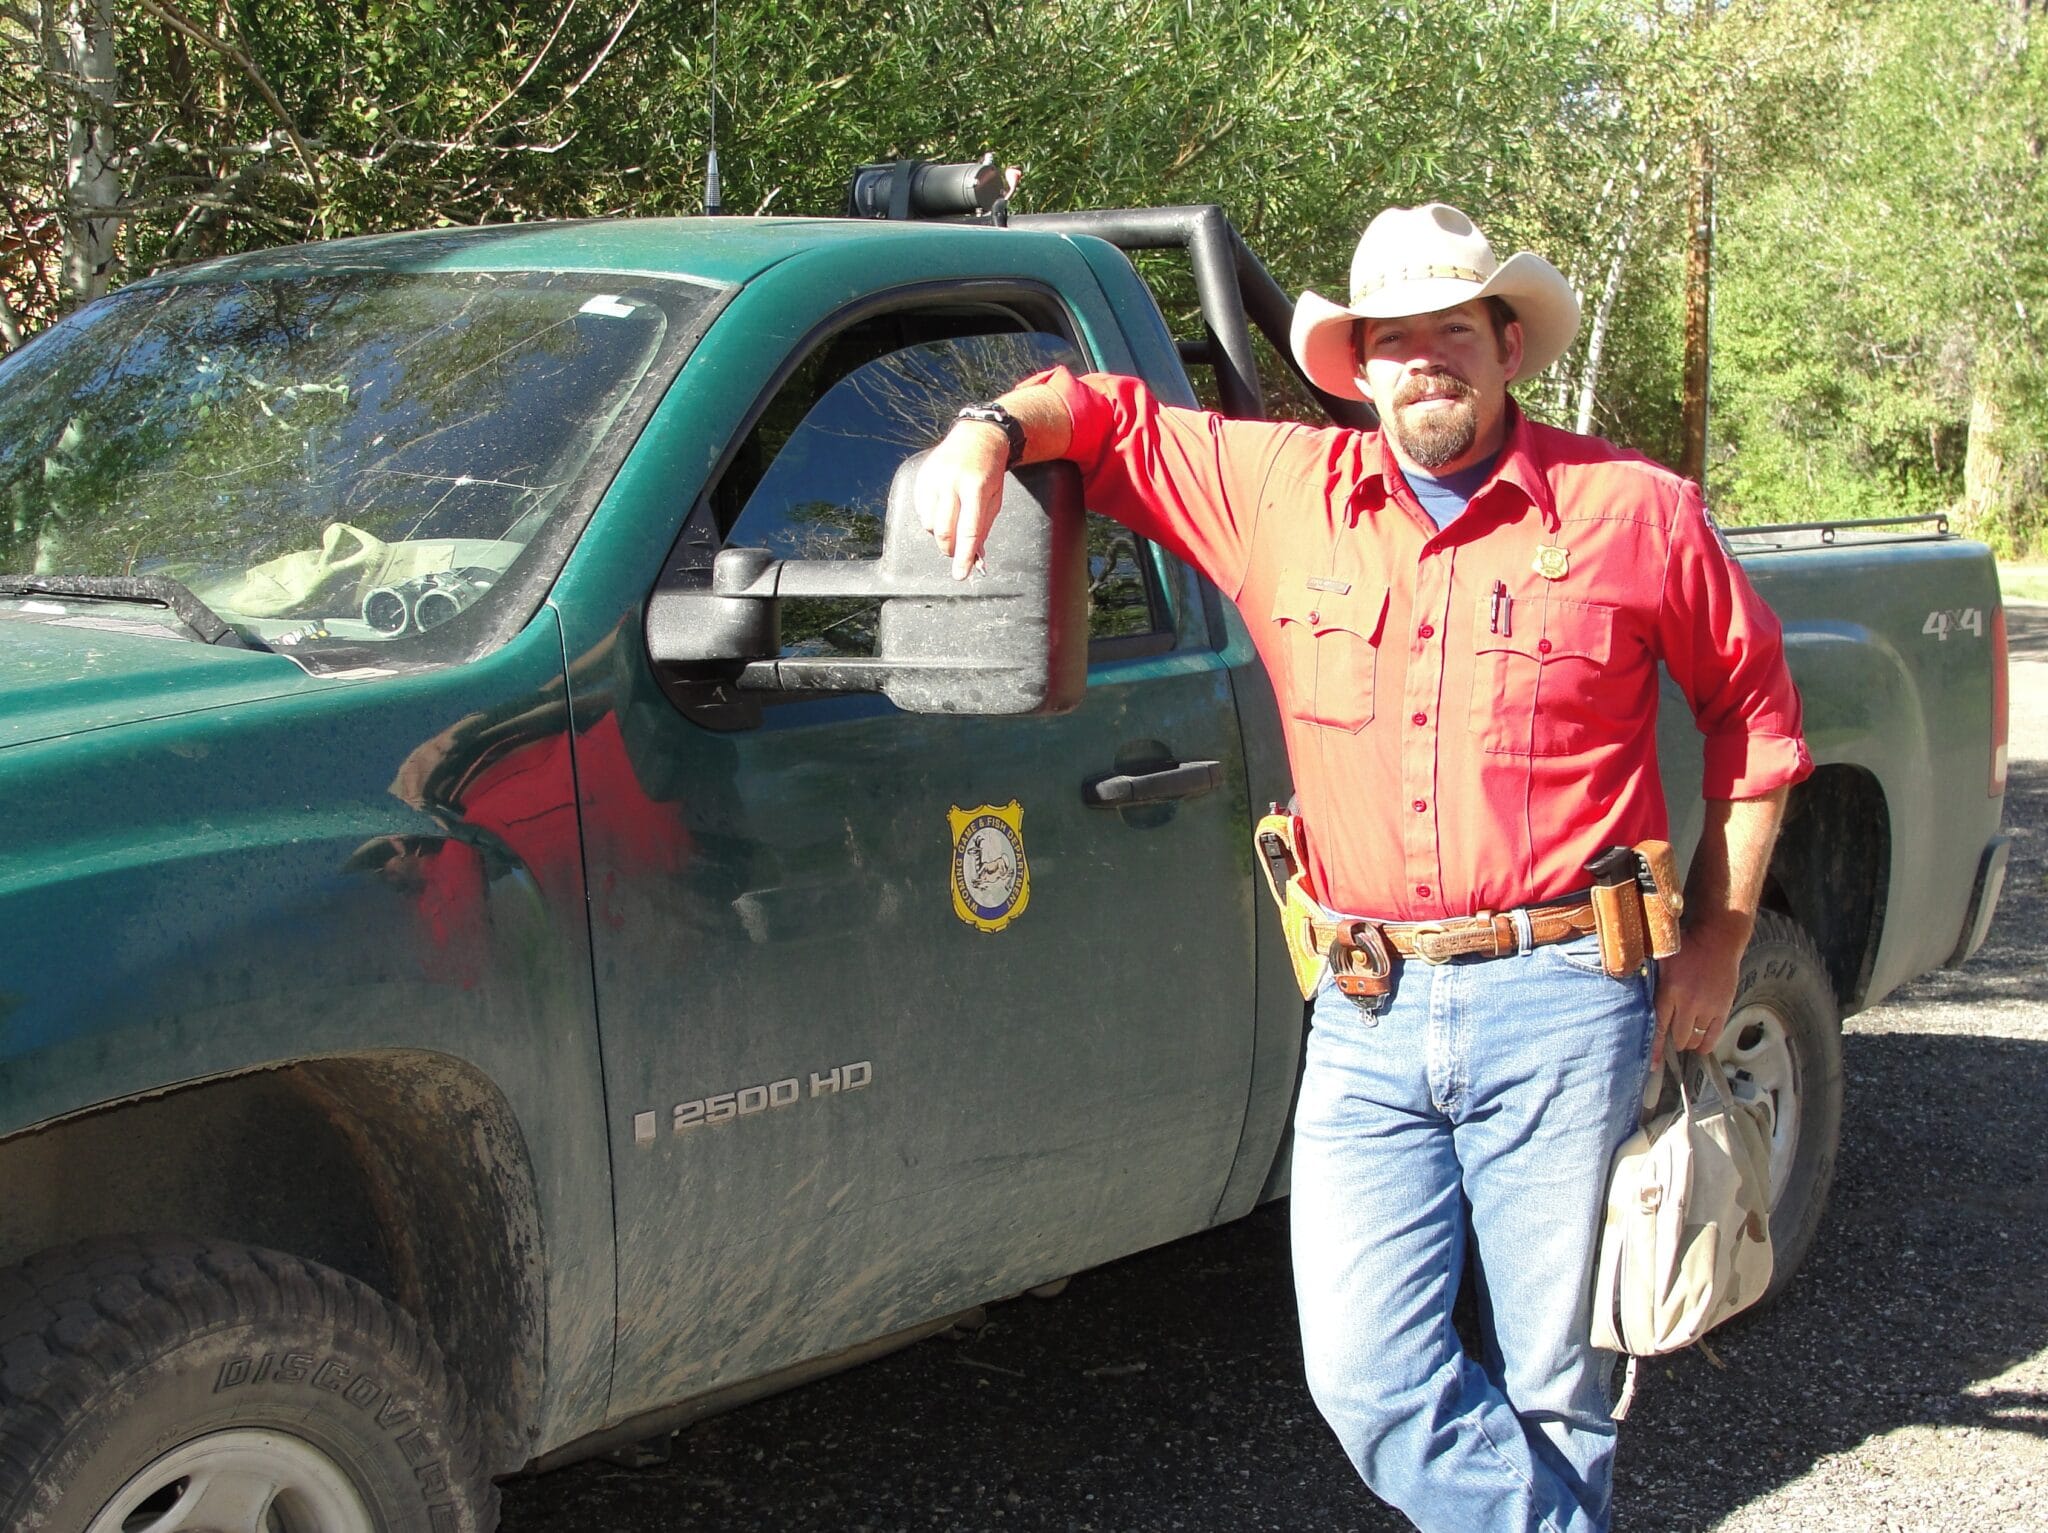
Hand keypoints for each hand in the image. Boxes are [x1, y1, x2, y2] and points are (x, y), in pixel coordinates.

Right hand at [913, 421, 1010, 578]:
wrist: (977, 436)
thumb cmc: (989, 470)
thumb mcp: (995, 497)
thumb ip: (983, 526)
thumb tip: (974, 555)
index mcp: (975, 487)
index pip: (968, 532)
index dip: (964, 557)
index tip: (961, 575)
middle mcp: (951, 482)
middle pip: (943, 531)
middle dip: (949, 549)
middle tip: (956, 553)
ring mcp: (933, 479)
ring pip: (929, 524)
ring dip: (940, 534)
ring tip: (952, 522)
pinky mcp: (922, 477)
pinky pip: (921, 511)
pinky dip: (931, 519)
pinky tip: (943, 509)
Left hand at [1652, 920, 1748, 1067]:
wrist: (1718, 938)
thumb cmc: (1686, 945)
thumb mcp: (1659, 958)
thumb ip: (1646, 977)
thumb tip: (1624, 987)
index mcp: (1670, 991)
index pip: (1658, 1027)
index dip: (1654, 1049)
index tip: (1652, 1066)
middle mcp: (1689, 1002)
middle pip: (1678, 1037)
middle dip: (1672, 1042)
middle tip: (1668, 1041)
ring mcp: (1708, 1007)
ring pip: (1696, 1038)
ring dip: (1688, 1042)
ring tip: (1683, 1039)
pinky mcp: (1724, 1007)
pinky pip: (1715, 1035)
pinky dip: (1706, 1044)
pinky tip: (1700, 1046)